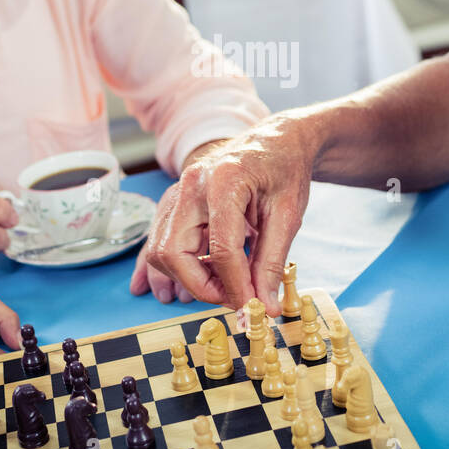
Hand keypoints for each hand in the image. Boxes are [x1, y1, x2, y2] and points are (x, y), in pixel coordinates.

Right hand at [142, 115, 315, 313]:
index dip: (235, 286)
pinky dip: (175, 267)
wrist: (275, 141)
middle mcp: (191, 184)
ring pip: (160, 250)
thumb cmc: (284, 169)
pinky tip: (195, 281)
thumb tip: (263, 305)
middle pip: (173, 251)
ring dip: (187, 278)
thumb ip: (272, 262)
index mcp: (224, 181)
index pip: (221, 248)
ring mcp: (178, 192)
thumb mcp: (288, 215)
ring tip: (223, 285)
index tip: (251, 307)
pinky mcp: (175, 202)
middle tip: (233, 298)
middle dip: (200, 286)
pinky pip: (160, 242)